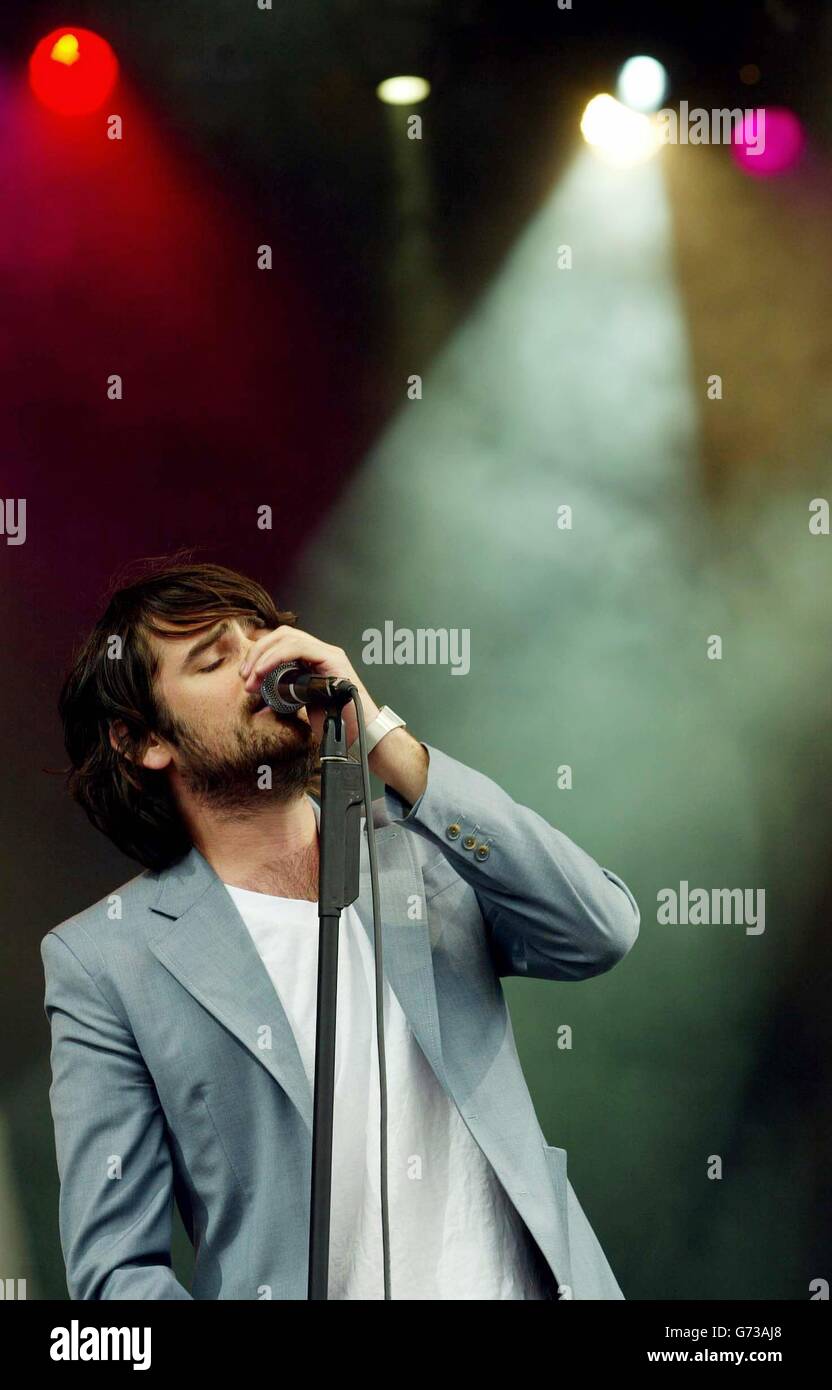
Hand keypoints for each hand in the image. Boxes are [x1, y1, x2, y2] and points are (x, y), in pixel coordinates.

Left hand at [239, 624, 379, 747]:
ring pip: (288, 637)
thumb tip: (258, 692)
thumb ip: (283, 693)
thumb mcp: (300, 704)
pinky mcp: (333, 659)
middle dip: (257, 651)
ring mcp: (329, 653)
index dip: (259, 653)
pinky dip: (277, 657)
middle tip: (245, 676)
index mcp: (313, 659)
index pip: (281, 642)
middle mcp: (321, 652)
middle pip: (282, 634)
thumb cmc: (335, 724)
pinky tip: (264, 671)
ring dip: (263, 656)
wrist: (358, 736)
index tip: (246, 675)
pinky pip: (299, 648)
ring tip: (252, 678)